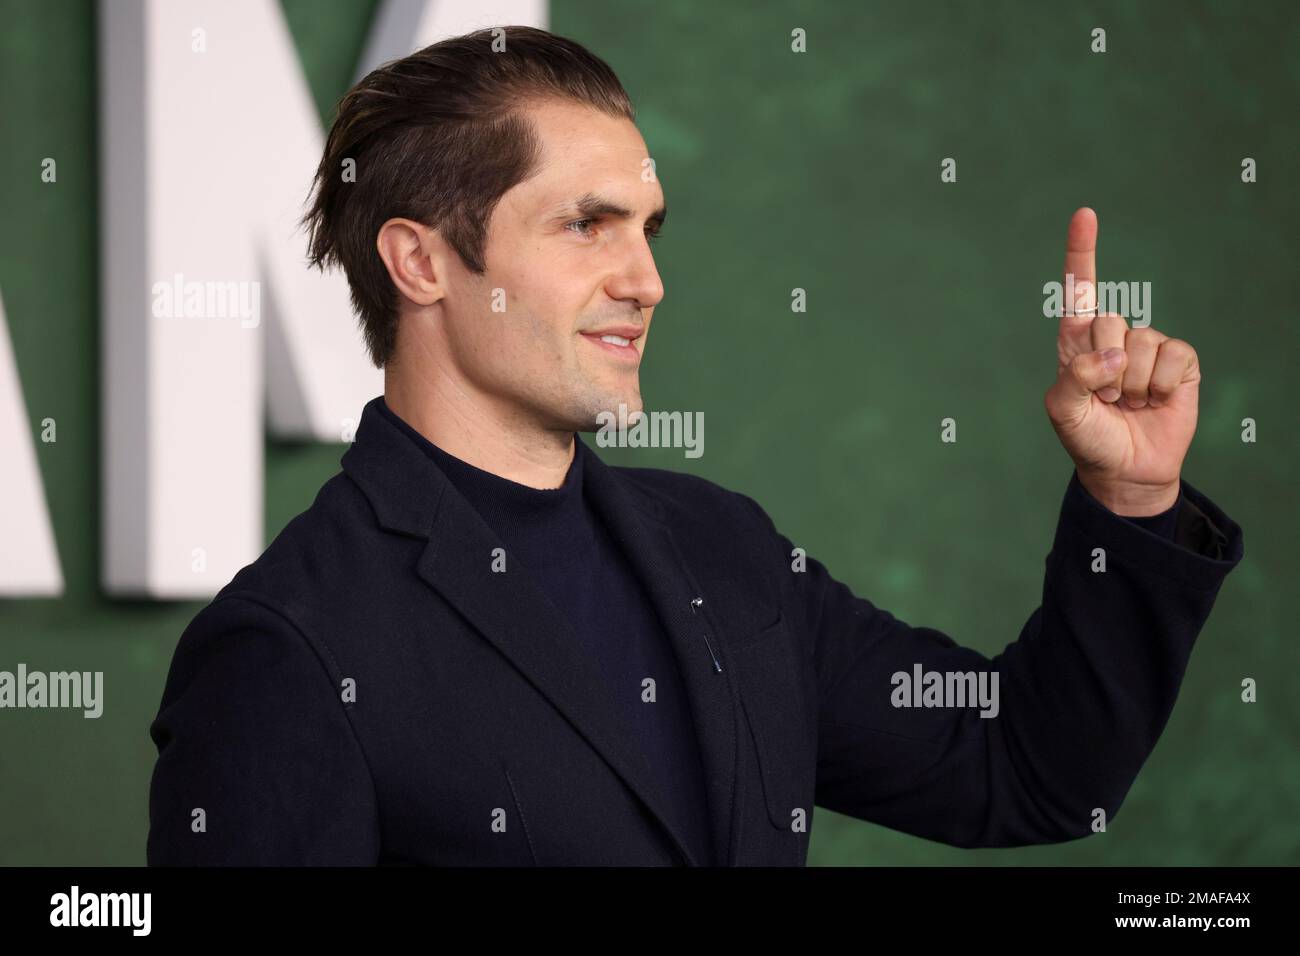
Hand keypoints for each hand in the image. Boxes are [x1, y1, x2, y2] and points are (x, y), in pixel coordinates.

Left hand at [1043, 208, 1199, 515]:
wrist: (1125, 470)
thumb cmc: (1088, 437)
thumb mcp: (1064, 410)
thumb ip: (1076, 378)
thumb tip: (1115, 356)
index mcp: (1077, 343)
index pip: (1078, 291)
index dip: (1081, 252)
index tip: (1085, 214)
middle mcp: (1112, 338)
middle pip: (1109, 321)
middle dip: (1104, 366)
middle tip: (1106, 398)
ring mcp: (1148, 348)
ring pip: (1142, 342)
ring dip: (1133, 383)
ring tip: (1129, 403)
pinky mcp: (1180, 362)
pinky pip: (1173, 355)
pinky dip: (1162, 385)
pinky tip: (1156, 401)